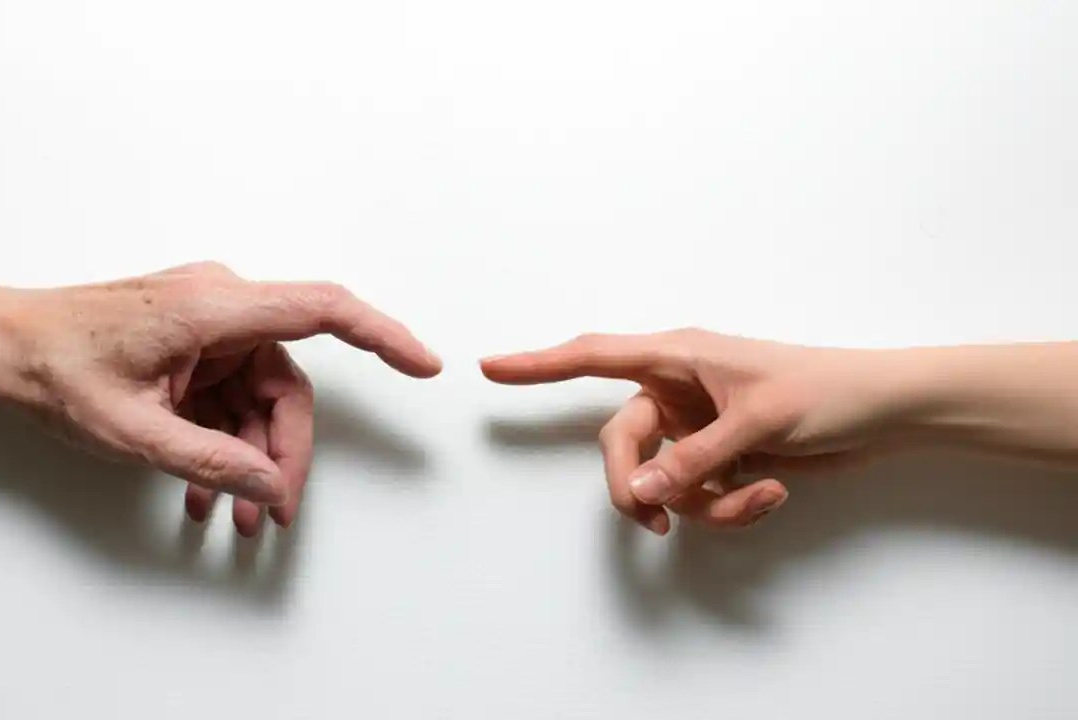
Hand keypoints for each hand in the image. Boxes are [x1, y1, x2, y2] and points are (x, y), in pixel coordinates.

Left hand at [0, 262, 441, 534]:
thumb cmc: (53, 367)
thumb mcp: (132, 431)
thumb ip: (209, 460)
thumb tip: (269, 485)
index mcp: (214, 308)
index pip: (323, 310)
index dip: (384, 336)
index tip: (425, 364)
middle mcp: (220, 306)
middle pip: (286, 382)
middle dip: (284, 451)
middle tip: (274, 511)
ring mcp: (207, 325)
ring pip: (259, 397)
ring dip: (250, 456)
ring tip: (234, 516)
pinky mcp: (193, 345)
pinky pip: (229, 397)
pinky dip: (223, 442)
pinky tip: (205, 492)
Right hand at [482, 329, 902, 534]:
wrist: (886, 413)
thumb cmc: (827, 390)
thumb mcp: (758, 422)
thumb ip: (694, 459)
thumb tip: (640, 490)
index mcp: (678, 357)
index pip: (593, 357)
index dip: (538, 364)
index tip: (490, 367)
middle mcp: (678, 391)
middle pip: (622, 443)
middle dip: (637, 485)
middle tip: (655, 519)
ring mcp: (698, 427)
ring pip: (662, 479)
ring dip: (703, 502)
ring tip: (755, 496)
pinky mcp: (721, 458)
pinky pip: (698, 494)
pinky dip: (728, 505)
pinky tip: (770, 492)